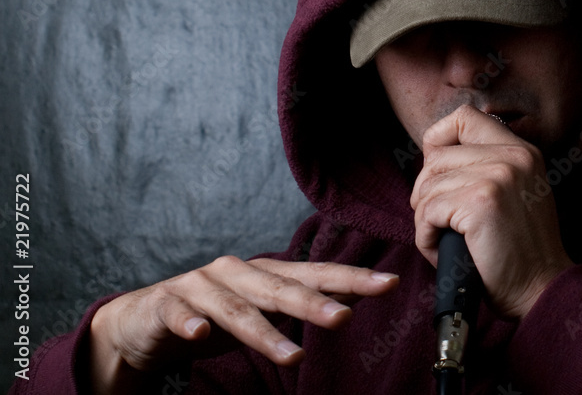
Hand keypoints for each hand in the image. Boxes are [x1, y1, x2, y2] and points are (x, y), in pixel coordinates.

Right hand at [88, 257, 397, 393]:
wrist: (143, 320)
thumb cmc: (214, 313)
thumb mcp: (262, 309)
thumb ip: (302, 301)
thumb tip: (353, 299)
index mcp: (266, 273)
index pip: (316, 274)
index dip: (353, 279)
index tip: (390, 284)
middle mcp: (237, 273)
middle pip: (281, 288)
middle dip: (315, 303)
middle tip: (345, 318)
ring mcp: (201, 286)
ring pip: (236, 308)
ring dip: (264, 333)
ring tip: (292, 356)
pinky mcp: (167, 305)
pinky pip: (181, 315)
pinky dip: (190, 323)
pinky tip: (201, 335)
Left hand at [410, 104, 573, 319]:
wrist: (541, 288)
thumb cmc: (520, 250)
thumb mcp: (515, 193)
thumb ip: (485, 167)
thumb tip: (431, 156)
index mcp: (521, 150)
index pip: (465, 116)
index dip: (439, 139)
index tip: (436, 171)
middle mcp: (512, 156)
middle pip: (437, 157)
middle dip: (425, 192)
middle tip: (437, 221)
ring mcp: (497, 176)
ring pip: (429, 186)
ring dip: (424, 219)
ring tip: (442, 240)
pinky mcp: (480, 202)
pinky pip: (428, 211)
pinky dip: (425, 236)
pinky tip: (440, 250)